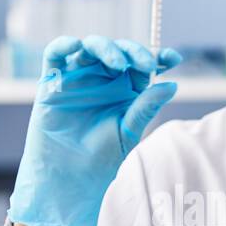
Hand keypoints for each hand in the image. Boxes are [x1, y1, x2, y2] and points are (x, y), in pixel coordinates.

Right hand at [8, 35, 181, 225]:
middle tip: (146, 64)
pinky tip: (75, 46)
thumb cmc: (101, 161)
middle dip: (134, 52)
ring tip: (117, 63)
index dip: (158, 57)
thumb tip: (172, 85)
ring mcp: (77, 78)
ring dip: (105, 48)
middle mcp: (102, 80)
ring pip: (90, 48)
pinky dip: (63, 45)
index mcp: (125, 90)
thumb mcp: (128, 133)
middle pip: (119, 51)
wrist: (68, 181)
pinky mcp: (51, 83)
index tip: (174, 58)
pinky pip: (55, 55)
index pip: (143, 66)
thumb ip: (146, 107)